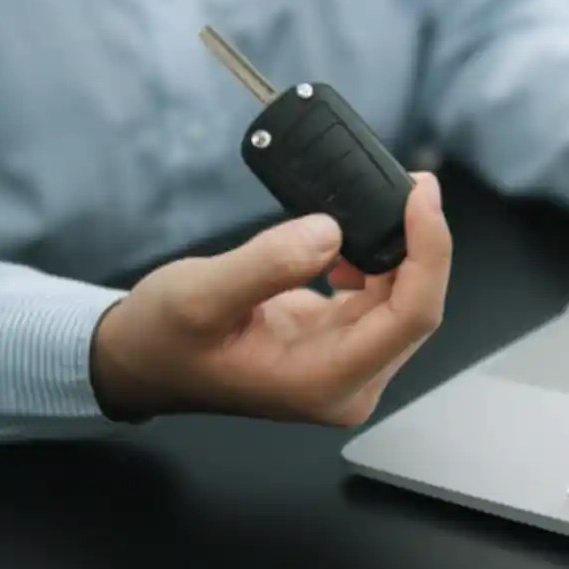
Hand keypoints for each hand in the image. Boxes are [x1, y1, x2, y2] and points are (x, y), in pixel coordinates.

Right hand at [92, 173, 451, 425]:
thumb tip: (330, 231)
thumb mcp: (201, 295)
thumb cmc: (163, 340)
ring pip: (404, 300)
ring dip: (402, 249)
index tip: (422, 196)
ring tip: (385, 203)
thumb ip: (269, 265)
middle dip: (421, 243)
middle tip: (411, 185)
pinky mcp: (340, 344)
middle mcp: (349, 382)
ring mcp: (348, 366)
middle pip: (416, 307)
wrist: (139, 361)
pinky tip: (351, 240)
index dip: (429, 251)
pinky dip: (378, 260)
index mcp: (326, 380)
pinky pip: (381, 298)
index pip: (412, 315)